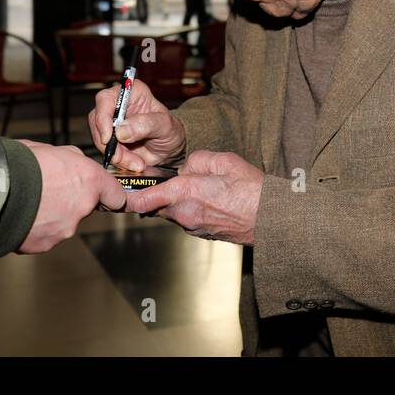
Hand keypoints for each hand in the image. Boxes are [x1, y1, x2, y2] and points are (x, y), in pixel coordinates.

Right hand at [16, 141, 126, 253]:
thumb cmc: (19, 164)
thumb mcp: (52, 150)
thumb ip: (71, 161)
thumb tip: (74, 165)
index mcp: (89, 180)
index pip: (116, 195)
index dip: (110, 194)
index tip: (109, 196)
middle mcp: (82, 207)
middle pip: (84, 207)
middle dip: (70, 199)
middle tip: (46, 188)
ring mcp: (64, 229)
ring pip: (63, 222)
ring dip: (51, 214)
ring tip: (27, 200)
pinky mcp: (44, 244)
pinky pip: (44, 235)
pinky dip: (35, 227)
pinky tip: (20, 214)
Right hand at [88, 78, 186, 171]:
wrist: (171, 149)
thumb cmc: (170, 130)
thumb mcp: (164, 125)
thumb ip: (146, 124)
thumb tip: (121, 131)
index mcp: (130, 92)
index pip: (105, 99)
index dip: (102, 118)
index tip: (108, 138)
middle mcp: (117, 105)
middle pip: (97, 121)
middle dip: (109, 143)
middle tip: (123, 157)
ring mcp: (112, 124)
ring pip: (100, 139)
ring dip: (116, 155)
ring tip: (136, 163)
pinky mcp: (111, 141)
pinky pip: (106, 152)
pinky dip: (118, 161)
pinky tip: (134, 164)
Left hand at [125, 151, 263, 245]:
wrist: (271, 218)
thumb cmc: (251, 189)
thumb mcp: (223, 160)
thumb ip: (196, 161)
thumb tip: (184, 168)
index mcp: (185, 192)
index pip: (142, 200)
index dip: (128, 196)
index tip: (123, 191)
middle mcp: (184, 214)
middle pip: (156, 205)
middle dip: (158, 194)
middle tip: (171, 180)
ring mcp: (193, 227)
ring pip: (172, 212)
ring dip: (177, 201)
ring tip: (201, 189)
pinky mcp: (202, 234)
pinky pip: (187, 219)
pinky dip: (191, 210)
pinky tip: (210, 201)